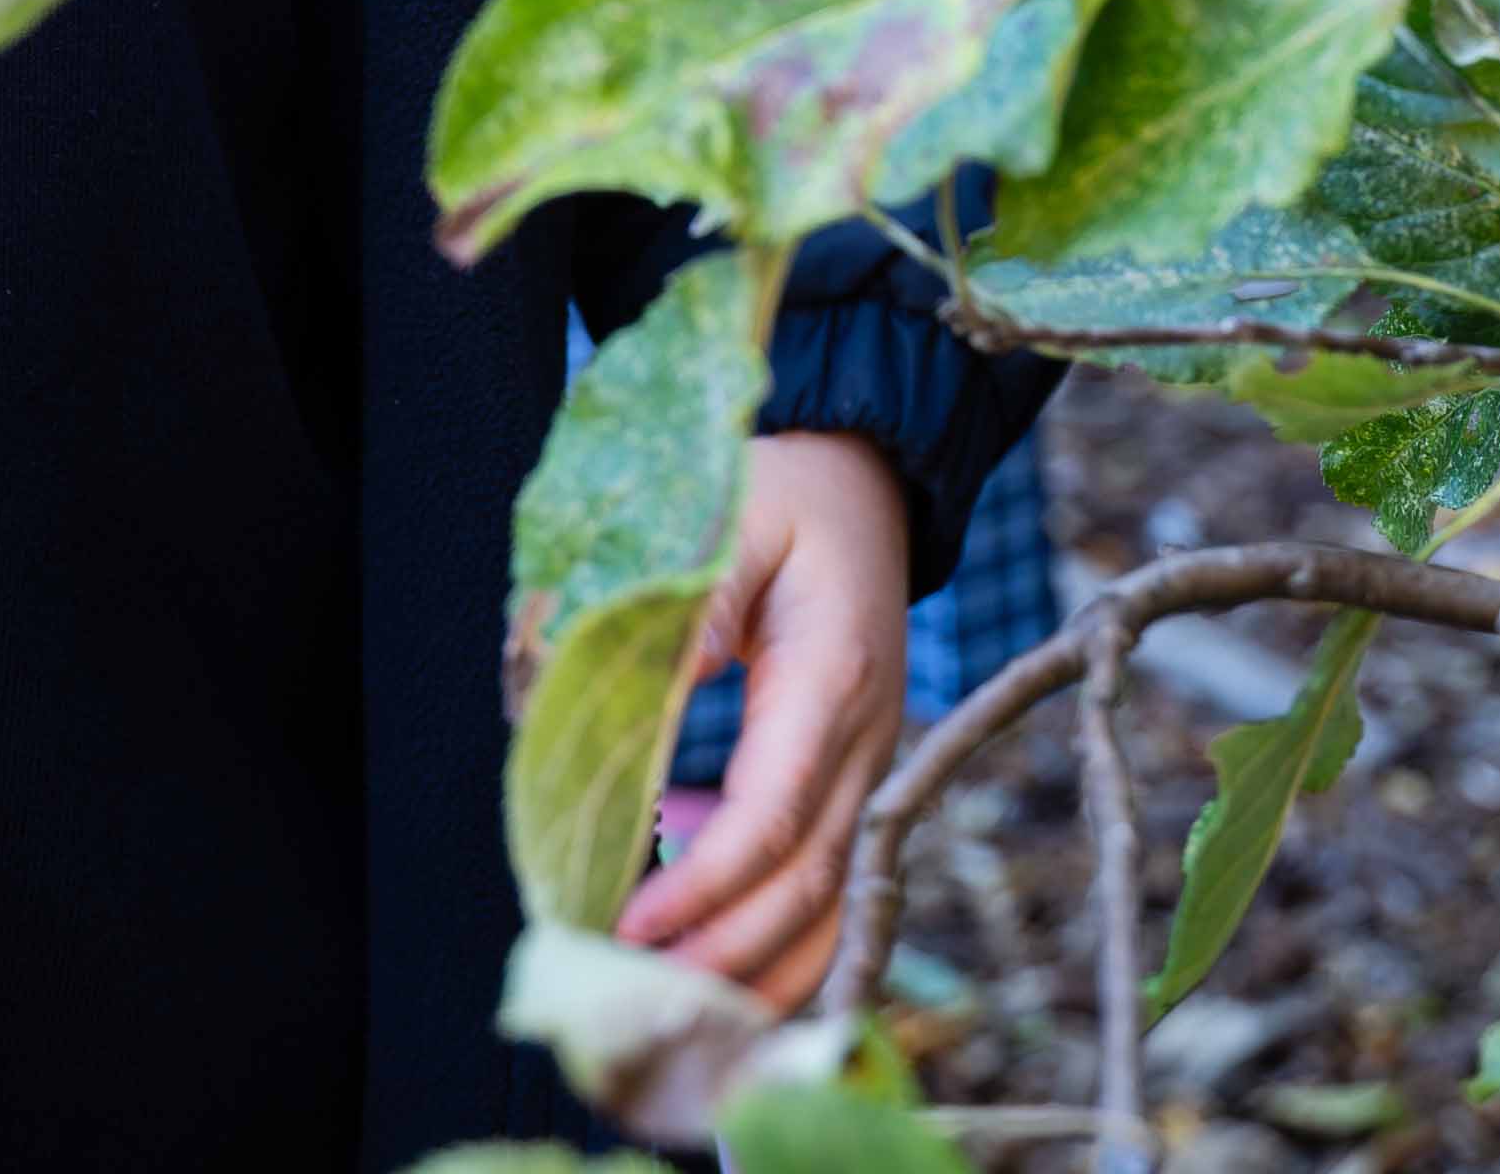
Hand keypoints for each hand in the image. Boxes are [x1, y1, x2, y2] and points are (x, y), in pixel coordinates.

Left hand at [616, 432, 908, 1002]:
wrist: (866, 478)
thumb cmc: (788, 493)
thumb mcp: (735, 516)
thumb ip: (691, 602)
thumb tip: (640, 689)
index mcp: (834, 677)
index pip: (776, 813)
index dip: (705, 885)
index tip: (630, 926)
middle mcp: (866, 739)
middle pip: (809, 885)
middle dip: (722, 954)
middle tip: (632, 996)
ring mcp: (869, 767)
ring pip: (834, 907)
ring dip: (760, 975)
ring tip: (676, 1022)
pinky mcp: (854, 783)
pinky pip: (834, 891)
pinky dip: (788, 954)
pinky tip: (726, 990)